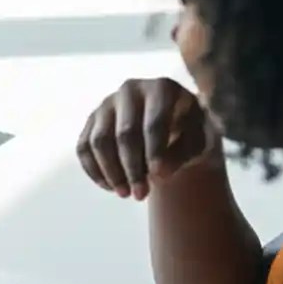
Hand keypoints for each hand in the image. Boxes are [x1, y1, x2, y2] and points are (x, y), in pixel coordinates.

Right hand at [77, 78, 220, 200]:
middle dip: (132, 168)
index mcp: (162, 88)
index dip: (155, 153)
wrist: (172, 122)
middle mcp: (130, 90)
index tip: (160, 179)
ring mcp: (107, 104)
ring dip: (111, 172)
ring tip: (125, 194)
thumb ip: (183, 154)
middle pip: (125, 133)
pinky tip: (110, 187)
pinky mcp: (91, 120)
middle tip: (141, 195)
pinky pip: (84, 148)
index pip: (154, 123)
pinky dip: (94, 171)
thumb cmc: (188, 132)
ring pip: (99, 141)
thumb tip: (158, 174)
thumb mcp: (198, 141)